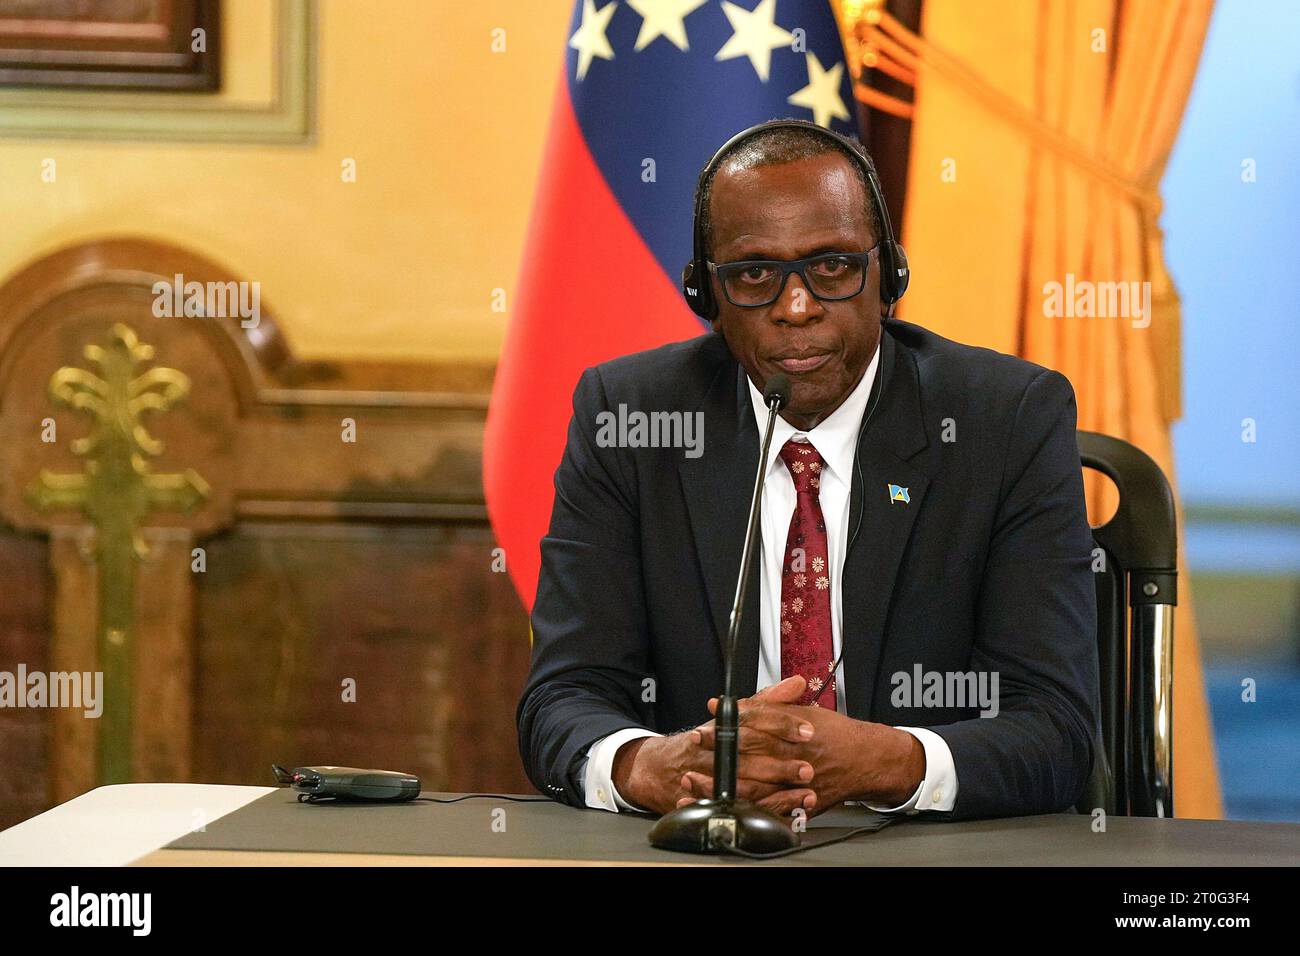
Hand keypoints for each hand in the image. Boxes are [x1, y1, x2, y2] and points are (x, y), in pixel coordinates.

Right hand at [612, 678, 817, 816]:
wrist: (659, 768)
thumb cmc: (704, 740)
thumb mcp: (732, 715)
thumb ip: (766, 700)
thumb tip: (796, 683)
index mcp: (722, 726)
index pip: (753, 721)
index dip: (781, 725)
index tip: (806, 730)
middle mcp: (714, 751)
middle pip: (749, 757)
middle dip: (781, 764)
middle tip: (808, 767)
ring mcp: (710, 779)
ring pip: (746, 787)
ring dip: (777, 792)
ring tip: (804, 794)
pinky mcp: (711, 802)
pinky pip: (741, 809)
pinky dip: (765, 812)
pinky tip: (787, 813)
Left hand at [685, 676, 925, 815]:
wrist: (867, 759)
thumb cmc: (836, 733)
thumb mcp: (802, 710)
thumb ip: (766, 706)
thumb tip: (728, 703)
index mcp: (794, 730)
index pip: (755, 725)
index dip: (727, 726)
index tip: (705, 726)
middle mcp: (795, 756)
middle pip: (750, 755)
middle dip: (718, 754)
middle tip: (694, 753)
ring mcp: (798, 782)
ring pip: (755, 786)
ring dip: (723, 784)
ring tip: (697, 782)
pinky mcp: (801, 803)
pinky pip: (769, 809)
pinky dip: (744, 808)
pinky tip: (724, 807)